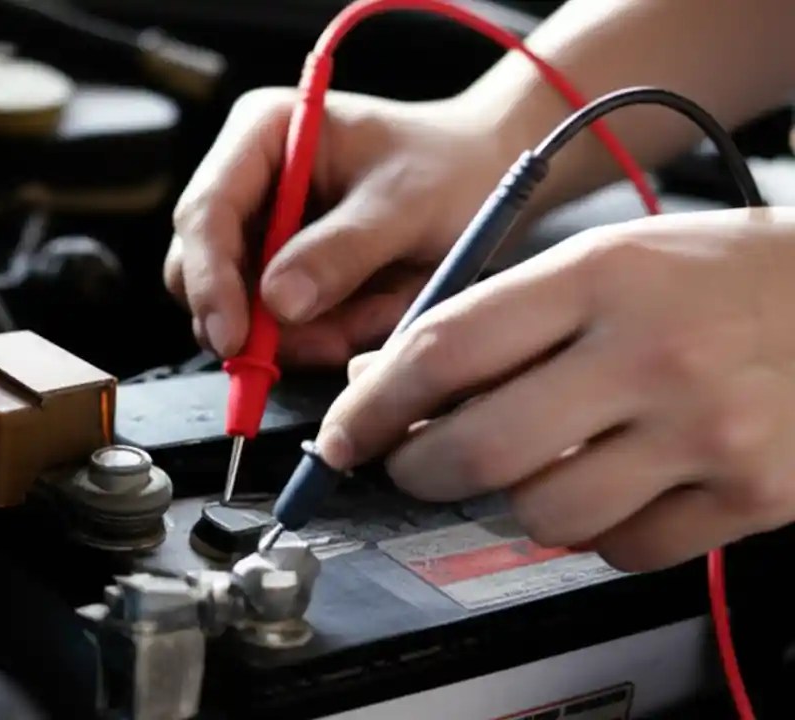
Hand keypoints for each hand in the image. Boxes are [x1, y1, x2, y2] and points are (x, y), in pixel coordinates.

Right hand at [164, 88, 520, 365]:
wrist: (485, 181)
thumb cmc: (450, 169)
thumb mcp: (407, 204)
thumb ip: (344, 251)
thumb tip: (277, 303)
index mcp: (262, 134)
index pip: (206, 212)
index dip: (209, 280)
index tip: (233, 338)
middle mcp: (245, 182)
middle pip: (197, 267)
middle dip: (249, 321)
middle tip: (313, 346)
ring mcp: (256, 233)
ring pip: (233, 310)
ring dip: (296, 335)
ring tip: (371, 314)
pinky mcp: (275, 276)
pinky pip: (273, 330)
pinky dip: (318, 338)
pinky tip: (368, 315)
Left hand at [318, 209, 794, 571]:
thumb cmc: (721, 276)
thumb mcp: (606, 261)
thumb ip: (495, 318)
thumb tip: (382, 379)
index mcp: (604, 276)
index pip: (445, 349)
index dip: (371, 406)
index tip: (343, 435)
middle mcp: (652, 353)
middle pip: (478, 450)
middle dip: (418, 470)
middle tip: (413, 465)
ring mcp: (706, 432)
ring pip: (542, 516)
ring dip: (516, 502)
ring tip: (542, 464)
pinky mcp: (750, 496)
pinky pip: (621, 549)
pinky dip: (597, 532)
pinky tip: (617, 485)